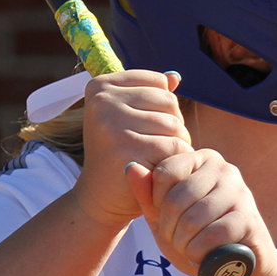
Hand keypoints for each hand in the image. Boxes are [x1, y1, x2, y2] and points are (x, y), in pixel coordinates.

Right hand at [75, 70, 194, 228]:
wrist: (100, 199)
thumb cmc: (120, 155)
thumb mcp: (128, 119)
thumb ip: (150, 95)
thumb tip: (174, 76)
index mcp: (100, 86)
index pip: (160, 83)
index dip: (164, 108)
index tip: (145, 128)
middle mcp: (102, 101)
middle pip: (170, 103)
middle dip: (173, 127)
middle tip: (154, 148)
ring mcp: (112, 124)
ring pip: (176, 125)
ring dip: (177, 145)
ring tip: (155, 159)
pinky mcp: (128, 149)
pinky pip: (176, 147)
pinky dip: (175, 162)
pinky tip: (158, 171)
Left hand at [132, 149, 276, 275]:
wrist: (236, 268)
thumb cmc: (198, 237)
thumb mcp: (164, 216)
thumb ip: (147, 193)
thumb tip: (130, 167)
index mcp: (202, 159)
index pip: (164, 172)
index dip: (157, 203)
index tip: (167, 218)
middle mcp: (224, 169)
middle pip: (176, 199)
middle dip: (169, 229)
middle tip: (177, 240)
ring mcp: (239, 192)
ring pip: (192, 220)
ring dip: (183, 244)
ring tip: (190, 248)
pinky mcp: (248, 218)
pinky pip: (211, 236)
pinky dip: (199, 253)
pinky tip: (203, 256)